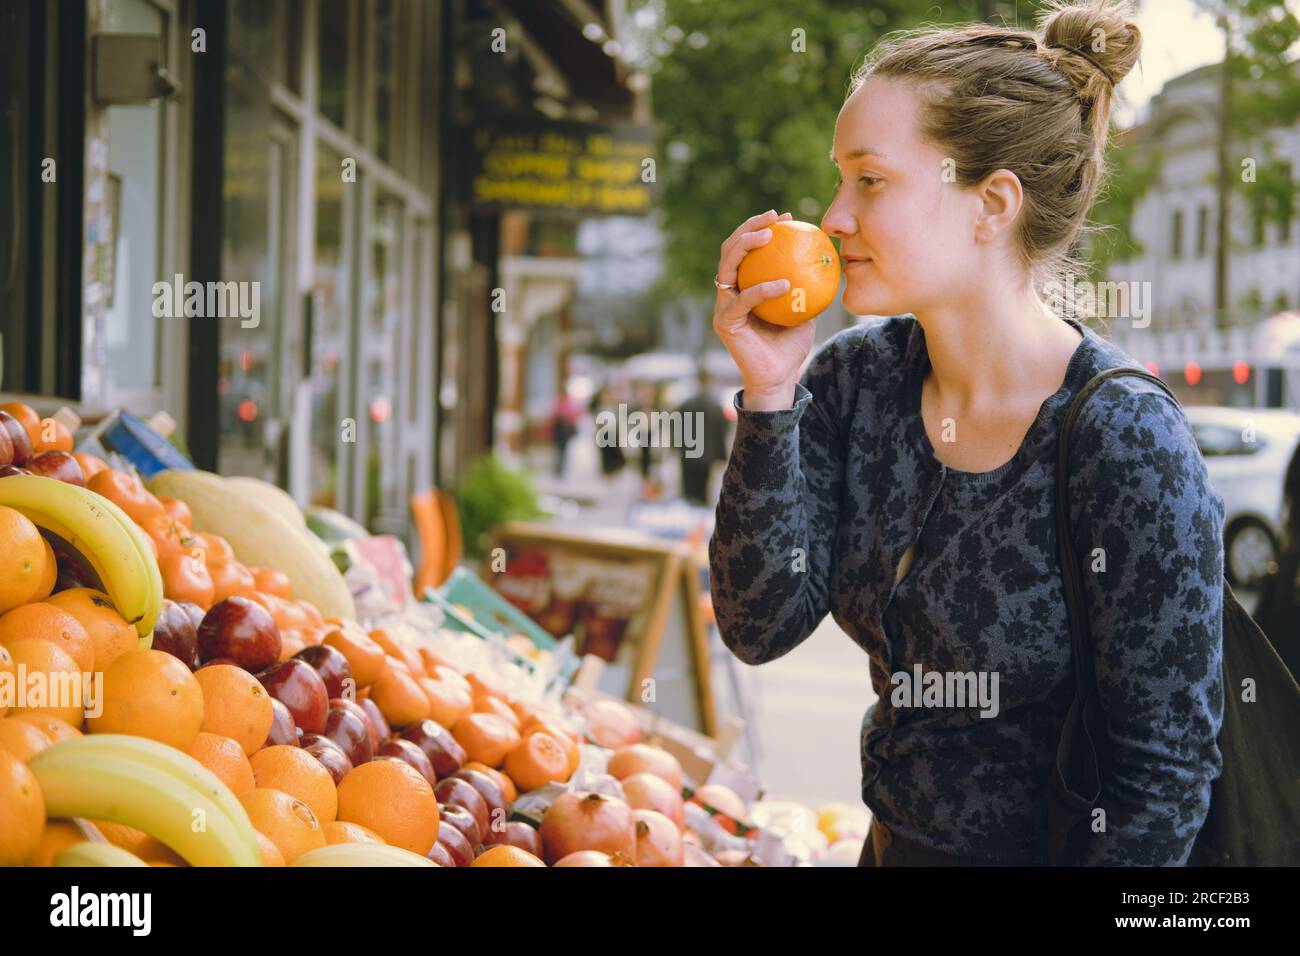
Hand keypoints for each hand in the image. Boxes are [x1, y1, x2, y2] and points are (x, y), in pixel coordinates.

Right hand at [712, 210, 815, 409]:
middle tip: (774, 218)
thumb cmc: (790, 343)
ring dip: (745, 246)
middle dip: (749, 227)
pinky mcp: (724, 322)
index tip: (787, 216)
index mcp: (743, 284)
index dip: (761, 226)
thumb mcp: (804, 307)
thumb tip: (827, 254)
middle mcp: (728, 291)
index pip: (746, 248)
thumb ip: (806, 282)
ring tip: (769, 236)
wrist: (779, 377)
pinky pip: (743, 300)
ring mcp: (723, 306)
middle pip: (730, 249)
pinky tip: (784, 283)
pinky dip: (762, 290)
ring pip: (727, 266)